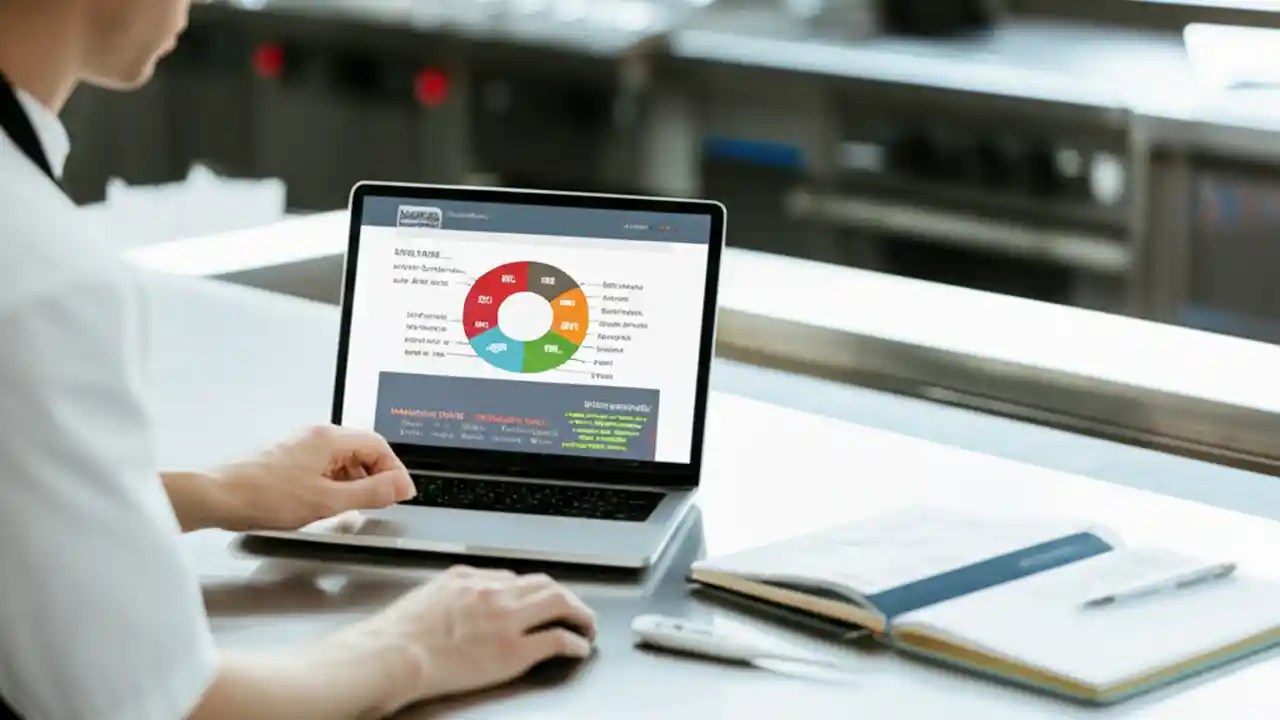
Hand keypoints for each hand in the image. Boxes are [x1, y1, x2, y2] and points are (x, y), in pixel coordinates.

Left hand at [203, 425, 414, 531]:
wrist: (218, 496)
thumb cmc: (265, 496)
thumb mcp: (328, 501)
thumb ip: (370, 493)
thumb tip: (401, 486)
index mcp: (330, 438)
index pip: (379, 446)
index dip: (395, 471)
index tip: (401, 494)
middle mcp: (316, 434)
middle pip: (362, 449)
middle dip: (377, 476)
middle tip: (382, 502)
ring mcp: (300, 444)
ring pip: (343, 458)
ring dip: (356, 480)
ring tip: (355, 507)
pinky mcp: (288, 456)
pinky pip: (325, 464)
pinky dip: (336, 481)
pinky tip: (328, 502)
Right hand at [360, 566, 596, 707]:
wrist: (394, 654)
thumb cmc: (398, 634)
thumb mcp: (425, 596)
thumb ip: (452, 593)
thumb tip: (463, 598)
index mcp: (469, 578)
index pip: (514, 579)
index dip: (532, 592)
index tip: (538, 601)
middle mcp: (493, 592)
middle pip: (544, 584)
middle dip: (564, 596)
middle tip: (575, 609)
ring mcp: (506, 620)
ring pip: (558, 603)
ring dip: (578, 613)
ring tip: (586, 624)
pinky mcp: (514, 649)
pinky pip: (557, 639)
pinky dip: (574, 643)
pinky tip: (579, 648)